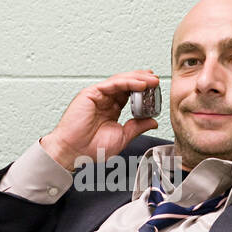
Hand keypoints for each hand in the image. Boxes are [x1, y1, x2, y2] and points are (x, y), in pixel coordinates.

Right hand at [39, 70, 159, 170]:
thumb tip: (153, 121)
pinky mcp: (91, 93)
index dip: (143, 91)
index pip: (129, 95)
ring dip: (138, 79)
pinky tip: (141, 84)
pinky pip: (113, 84)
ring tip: (153, 80)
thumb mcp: (122, 137)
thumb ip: (137, 127)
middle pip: (126, 84)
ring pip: (120, 81)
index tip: (156, 91)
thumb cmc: (90, 149)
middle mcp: (104, 100)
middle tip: (157, 81)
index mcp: (111, 110)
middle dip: (143, 80)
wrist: (73, 152)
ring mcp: (97, 95)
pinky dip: (128, 82)